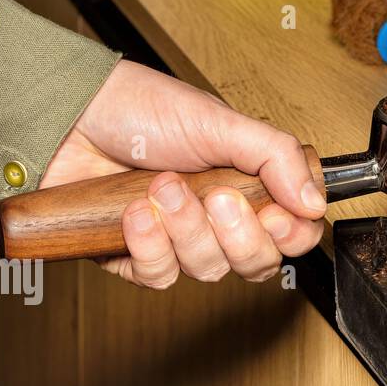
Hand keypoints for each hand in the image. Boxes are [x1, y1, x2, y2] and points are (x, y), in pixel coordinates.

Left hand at [42, 60, 325, 288]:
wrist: (70, 117)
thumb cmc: (144, 109)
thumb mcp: (222, 123)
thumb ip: (277, 158)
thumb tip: (315, 202)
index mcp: (251, 185)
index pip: (295, 231)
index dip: (291, 234)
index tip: (274, 215)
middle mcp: (220, 217)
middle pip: (257, 261)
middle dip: (237, 234)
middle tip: (217, 197)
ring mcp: (180, 239)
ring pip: (208, 269)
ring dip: (185, 229)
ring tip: (162, 188)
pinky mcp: (138, 255)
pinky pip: (158, 276)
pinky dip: (148, 245)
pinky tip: (134, 212)